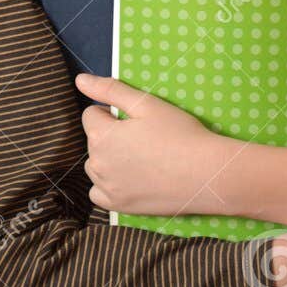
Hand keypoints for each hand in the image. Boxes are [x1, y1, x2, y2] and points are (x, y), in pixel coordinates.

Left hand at [75, 73, 231, 216]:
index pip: (91, 115)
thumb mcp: (146, 104)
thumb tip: (80, 80)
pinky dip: (109, 185)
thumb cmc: (179, 134)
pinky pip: (99, 193)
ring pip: (96, 166)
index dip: (112, 113)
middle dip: (111, 135)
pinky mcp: (119, 206)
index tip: (136, 119)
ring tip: (141, 157)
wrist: (206, 174)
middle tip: (144, 137)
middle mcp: (98, 163)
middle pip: (93, 141)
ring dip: (109, 159)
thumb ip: (110, 90)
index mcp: (101, 135)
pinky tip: (130, 179)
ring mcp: (107, 187)